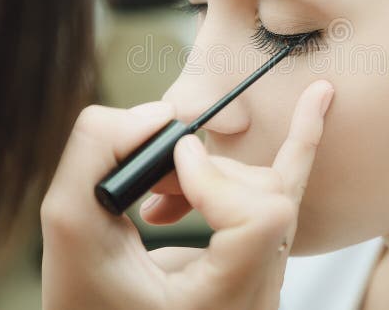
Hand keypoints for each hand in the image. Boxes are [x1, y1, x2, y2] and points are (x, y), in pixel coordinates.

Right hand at [40, 79, 334, 309]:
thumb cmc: (86, 299)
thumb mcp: (70, 234)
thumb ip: (95, 159)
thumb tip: (157, 114)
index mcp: (221, 303)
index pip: (262, 217)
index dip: (214, 175)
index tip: (169, 168)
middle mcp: (257, 293)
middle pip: (266, 193)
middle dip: (204, 169)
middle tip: (149, 183)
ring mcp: (265, 276)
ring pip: (273, 188)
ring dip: (213, 171)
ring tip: (159, 198)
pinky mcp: (261, 256)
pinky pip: (293, 189)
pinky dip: (301, 141)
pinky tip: (318, 100)